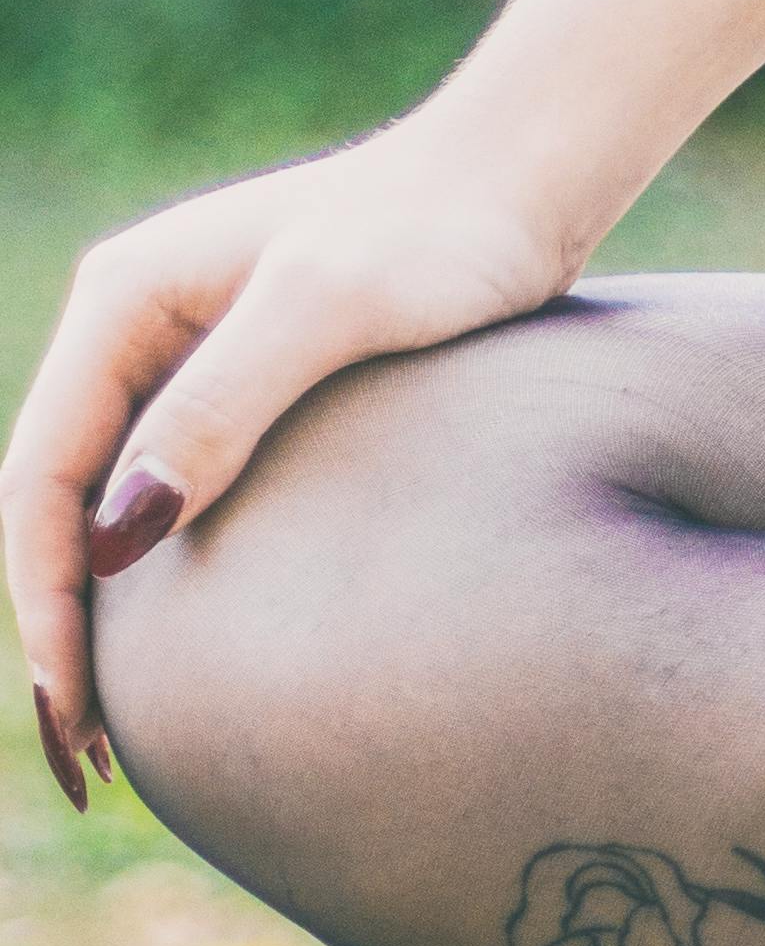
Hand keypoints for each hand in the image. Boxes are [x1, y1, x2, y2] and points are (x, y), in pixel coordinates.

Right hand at [6, 0, 764, 807]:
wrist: (534, 176)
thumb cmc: (442, 226)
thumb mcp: (330, 308)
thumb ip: (224, 409)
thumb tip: (122, 538)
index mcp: (122, 305)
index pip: (41, 485)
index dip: (45, 610)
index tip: (74, 717)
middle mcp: (139, 332)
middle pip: (61, 510)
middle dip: (61, 636)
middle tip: (91, 769)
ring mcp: (195, 362)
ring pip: (117, 515)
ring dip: (107, 623)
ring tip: (125, 744)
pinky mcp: (259, 391)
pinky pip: (184, 502)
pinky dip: (172, 587)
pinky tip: (201, 662)